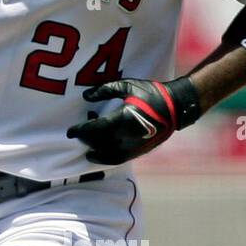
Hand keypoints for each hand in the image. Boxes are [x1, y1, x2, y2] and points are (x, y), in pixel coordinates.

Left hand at [66, 77, 200, 164]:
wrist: (175, 108)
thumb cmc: (151, 93)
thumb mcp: (127, 86)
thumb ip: (104, 90)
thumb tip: (86, 97)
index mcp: (123, 118)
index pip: (95, 129)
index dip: (80, 131)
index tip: (70, 132)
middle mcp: (127, 135)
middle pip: (98, 142)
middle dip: (86, 139)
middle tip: (78, 133)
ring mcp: (134, 145)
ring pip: (106, 153)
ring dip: (94, 150)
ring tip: (87, 146)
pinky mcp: (139, 151)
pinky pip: (117, 159)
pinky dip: (105, 159)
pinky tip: (97, 155)